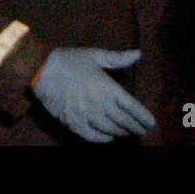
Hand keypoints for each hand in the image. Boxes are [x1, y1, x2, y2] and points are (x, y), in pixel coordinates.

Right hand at [32, 48, 156, 142]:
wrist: (43, 71)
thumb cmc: (71, 60)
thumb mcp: (96, 55)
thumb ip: (119, 58)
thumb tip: (139, 54)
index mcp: (107, 87)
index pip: (131, 106)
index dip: (143, 116)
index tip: (151, 123)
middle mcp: (99, 104)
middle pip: (123, 120)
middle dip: (135, 127)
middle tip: (143, 131)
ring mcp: (86, 115)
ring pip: (109, 129)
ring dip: (121, 132)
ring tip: (129, 133)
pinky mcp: (73, 122)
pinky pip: (91, 136)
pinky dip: (102, 139)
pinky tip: (109, 138)